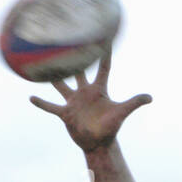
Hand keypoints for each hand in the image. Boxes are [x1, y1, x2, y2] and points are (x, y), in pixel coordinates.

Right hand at [30, 50, 151, 152]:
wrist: (99, 145)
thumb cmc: (111, 129)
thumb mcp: (121, 113)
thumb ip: (134, 103)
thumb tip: (150, 97)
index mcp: (99, 90)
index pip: (103, 67)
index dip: (105, 54)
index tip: (104, 37)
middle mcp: (85, 92)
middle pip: (78, 71)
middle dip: (73, 57)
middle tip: (67, 40)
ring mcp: (73, 102)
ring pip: (60, 85)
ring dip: (52, 76)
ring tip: (41, 63)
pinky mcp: (65, 114)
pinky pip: (51, 107)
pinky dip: (42, 103)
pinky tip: (31, 97)